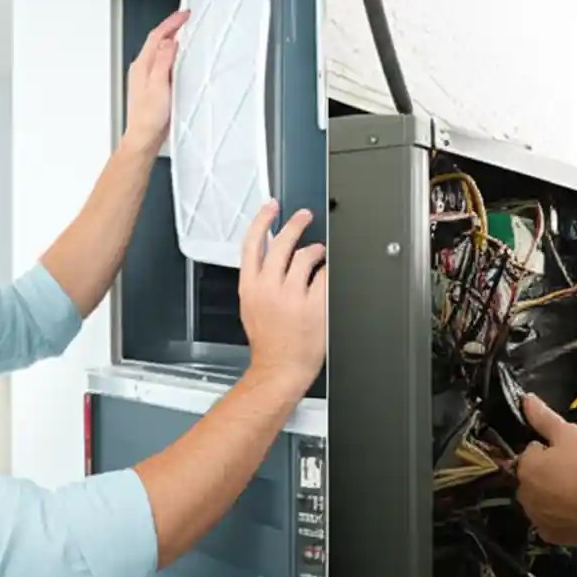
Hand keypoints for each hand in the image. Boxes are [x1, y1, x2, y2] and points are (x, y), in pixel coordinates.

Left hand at [125, 10, 189, 149]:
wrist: (144, 138)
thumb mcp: (158, 85)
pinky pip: (162, 64)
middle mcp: (142, 70)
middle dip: (171, 28)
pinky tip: (180, 61)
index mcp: (142, 66)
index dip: (171, 23)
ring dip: (172, 41)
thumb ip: (163, 61)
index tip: (184, 15)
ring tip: (184, 34)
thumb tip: (169, 42)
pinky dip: (172, 57)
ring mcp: (146, 78)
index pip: (156, 36)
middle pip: (156, 41)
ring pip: (159, 52)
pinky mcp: (153, 87)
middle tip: (185, 20)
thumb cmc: (148, 117)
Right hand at [238, 200, 327, 388]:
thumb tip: (270, 257)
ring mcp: (293, 296)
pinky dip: (327, 272)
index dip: (262, 220)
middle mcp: (269, 288)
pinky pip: (325, 276)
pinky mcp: (315, 305)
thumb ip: (258, 280)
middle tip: (304, 216)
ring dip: (315, 250)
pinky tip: (327, 276)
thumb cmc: (267, 343)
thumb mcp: (250, 307)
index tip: (270, 206)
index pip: (252, 244)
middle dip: (295, 224)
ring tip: (318, 254)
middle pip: (282, 243)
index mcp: (249, 287)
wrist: (280, 369)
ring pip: (305, 256)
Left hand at [515, 395, 576, 544]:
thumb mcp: (568, 433)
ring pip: (541, 500)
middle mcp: (525, 493)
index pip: (530, 453)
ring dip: (552, 494)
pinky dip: (560, 516)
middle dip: (548, 473)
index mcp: (525, 467)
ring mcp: (536, 516)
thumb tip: (528, 400)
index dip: (549, 450)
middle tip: (574, 471)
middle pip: (533, 477)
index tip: (566, 453)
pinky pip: (551, 521)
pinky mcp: (550, 534)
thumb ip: (544, 416)